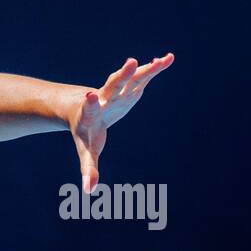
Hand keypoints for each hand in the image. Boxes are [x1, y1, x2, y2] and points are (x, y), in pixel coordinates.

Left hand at [68, 54, 172, 193]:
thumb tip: (88, 191)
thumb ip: (88, 169)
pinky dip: (154, 68)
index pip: (89, 107)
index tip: (90, 95)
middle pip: (112, 84)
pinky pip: (143, 76)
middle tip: (129, 62)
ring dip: (144, 69)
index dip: (90, 103)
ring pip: (131, 77)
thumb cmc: (84, 131)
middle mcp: (105, 97)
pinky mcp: (129, 87)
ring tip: (160, 60)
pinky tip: (168, 58)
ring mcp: (118, 90)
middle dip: (121, 75)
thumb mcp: (86, 149)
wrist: (81, 106)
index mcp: (91, 113)